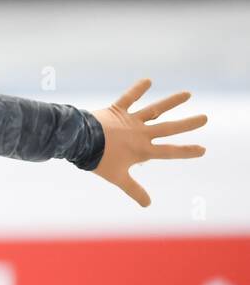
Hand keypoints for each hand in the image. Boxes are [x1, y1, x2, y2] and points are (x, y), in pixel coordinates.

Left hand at [89, 79, 206, 207]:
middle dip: (188, 124)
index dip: (187, 151)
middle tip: (205, 117)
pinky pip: (129, 98)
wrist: (79, 142)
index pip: (170, 152)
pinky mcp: (117, 110)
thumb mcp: (117, 177)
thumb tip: (148, 205)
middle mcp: (141, 134)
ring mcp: (130, 121)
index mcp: (143, 150)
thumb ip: (134, 190)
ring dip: (171, 101)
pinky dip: (137, 89)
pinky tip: (148, 80)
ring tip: (187, 93)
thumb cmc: (98, 160)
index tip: (203, 149)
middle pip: (169, 128)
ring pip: (155, 110)